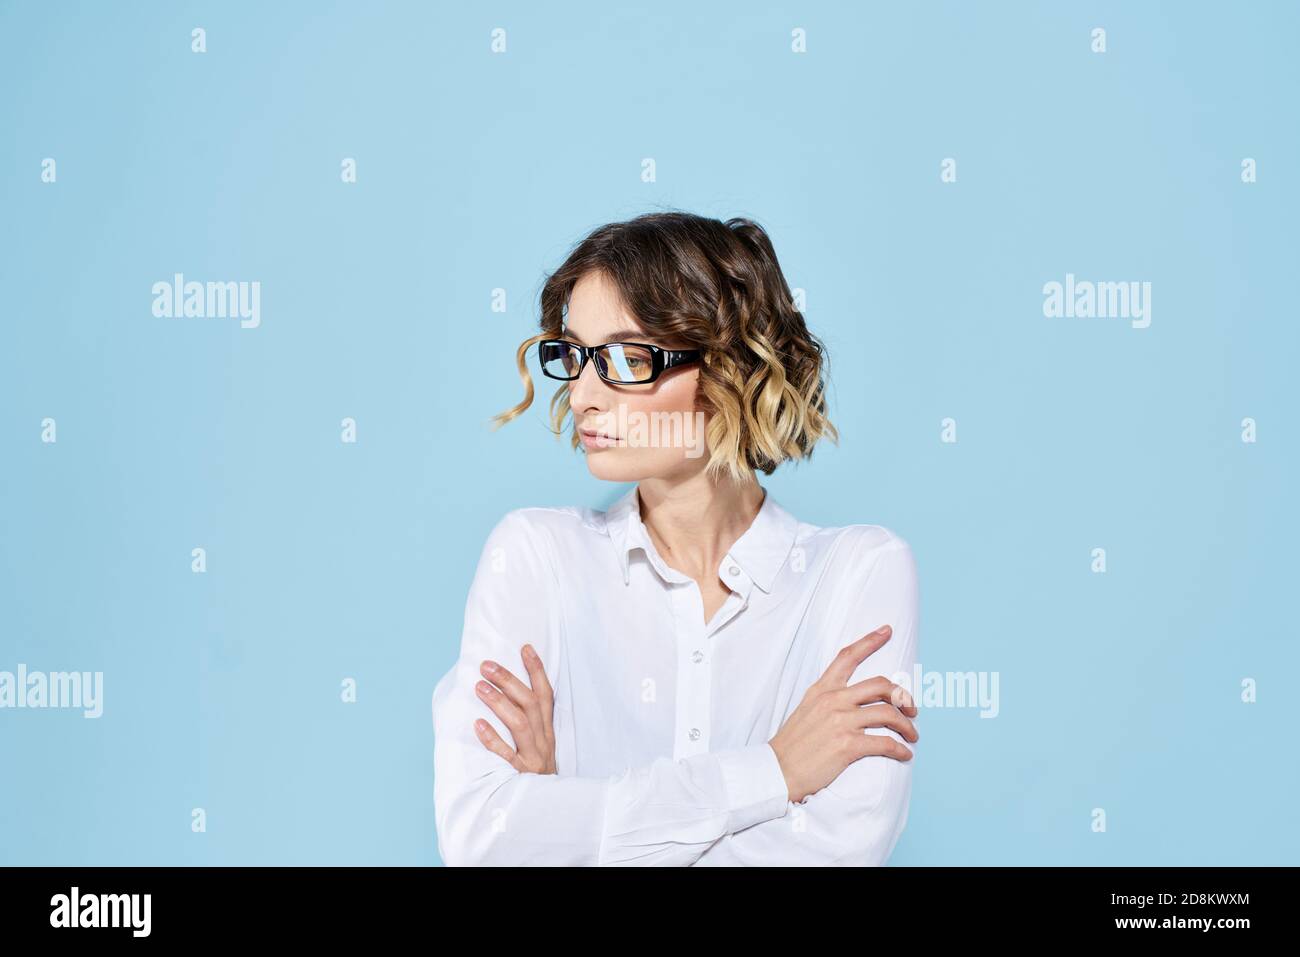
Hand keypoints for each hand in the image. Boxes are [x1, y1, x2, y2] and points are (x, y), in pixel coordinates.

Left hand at [473, 643, 557, 773]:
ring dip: (500, 703)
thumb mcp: (537, 748)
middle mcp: (543, 741)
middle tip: (486, 665)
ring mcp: (533, 759)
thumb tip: (497, 696)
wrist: (547, 815)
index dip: (537, 671)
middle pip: (530, 704)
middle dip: (509, 681)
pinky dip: (492, 739)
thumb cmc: (534, 777)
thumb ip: (525, 725)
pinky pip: (506, 756)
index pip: (546, 695)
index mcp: (547, 732)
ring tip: (479, 687)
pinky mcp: (521, 778)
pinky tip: (477, 725)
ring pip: (520, 724)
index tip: (525, 648)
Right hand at [768, 624, 918, 803]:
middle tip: (912, 711)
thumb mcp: (806, 710)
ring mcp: (841, 721)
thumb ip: (828, 700)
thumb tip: (853, 701)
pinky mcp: (847, 745)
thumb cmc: (792, 745)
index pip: (847, 657)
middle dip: (902, 697)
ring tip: (912, 736)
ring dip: (907, 726)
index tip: (886, 630)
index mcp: (822, 690)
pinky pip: (885, 743)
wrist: (776, 771)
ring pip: (888, 713)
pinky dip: (901, 749)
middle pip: (880, 685)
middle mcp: (833, 700)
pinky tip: (905, 754)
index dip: (870, 641)